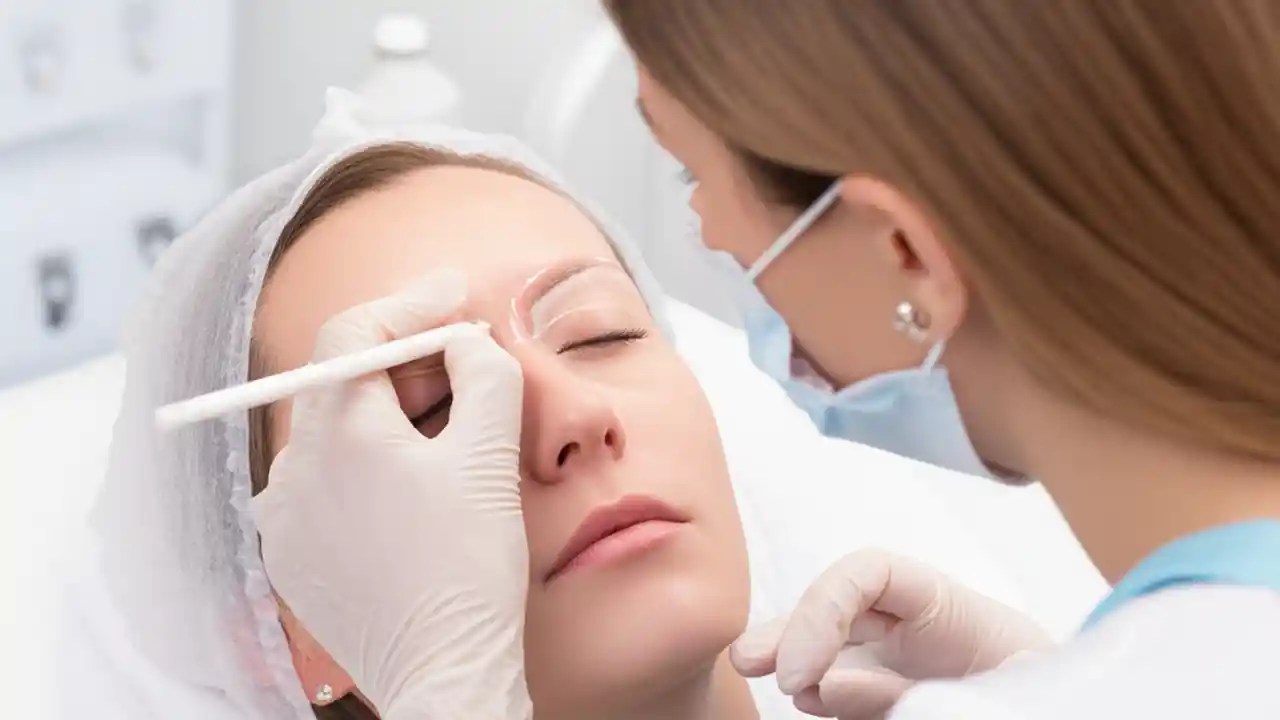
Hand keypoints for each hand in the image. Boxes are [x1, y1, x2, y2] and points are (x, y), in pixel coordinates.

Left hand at [252, 268, 531, 719]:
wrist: (444, 675)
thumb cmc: (470, 567)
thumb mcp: (490, 453)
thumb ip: (483, 370)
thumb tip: (463, 339)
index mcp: (337, 433)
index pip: (356, 331)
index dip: (412, 304)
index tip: (458, 297)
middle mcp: (292, 469)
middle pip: (346, 381)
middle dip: (410, 363)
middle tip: (470, 362)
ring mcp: (284, 517)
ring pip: (338, 433)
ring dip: (392, 416)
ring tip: (452, 433)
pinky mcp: (291, 555)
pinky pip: (327, 484)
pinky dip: (370, 467)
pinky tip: (417, 488)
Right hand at [732, 549, 1050, 718]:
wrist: (1079, 708)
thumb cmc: (1055, 690)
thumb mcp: (1015, 685)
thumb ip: (932, 687)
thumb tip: (830, 685)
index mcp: (948, 606)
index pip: (870, 572)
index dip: (825, 606)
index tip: (805, 669)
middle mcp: (915, 630)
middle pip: (838, 606)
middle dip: (791, 625)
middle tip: (748, 662)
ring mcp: (900, 664)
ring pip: (830, 646)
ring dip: (791, 653)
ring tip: (753, 670)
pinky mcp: (890, 698)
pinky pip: (842, 688)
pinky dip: (817, 691)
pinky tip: (805, 700)